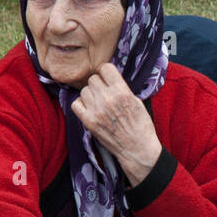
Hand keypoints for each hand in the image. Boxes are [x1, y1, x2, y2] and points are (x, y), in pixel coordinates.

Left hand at [71, 64, 162, 185]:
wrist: (137, 148)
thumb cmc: (140, 125)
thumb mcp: (137, 101)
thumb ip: (122, 88)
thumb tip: (109, 79)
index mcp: (122, 92)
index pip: (105, 68)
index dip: (106, 72)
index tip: (108, 78)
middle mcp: (107, 99)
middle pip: (93, 79)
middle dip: (99, 84)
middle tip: (105, 93)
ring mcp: (96, 111)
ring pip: (84, 91)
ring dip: (90, 95)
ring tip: (99, 103)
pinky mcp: (88, 122)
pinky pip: (76, 104)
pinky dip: (82, 104)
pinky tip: (90, 109)